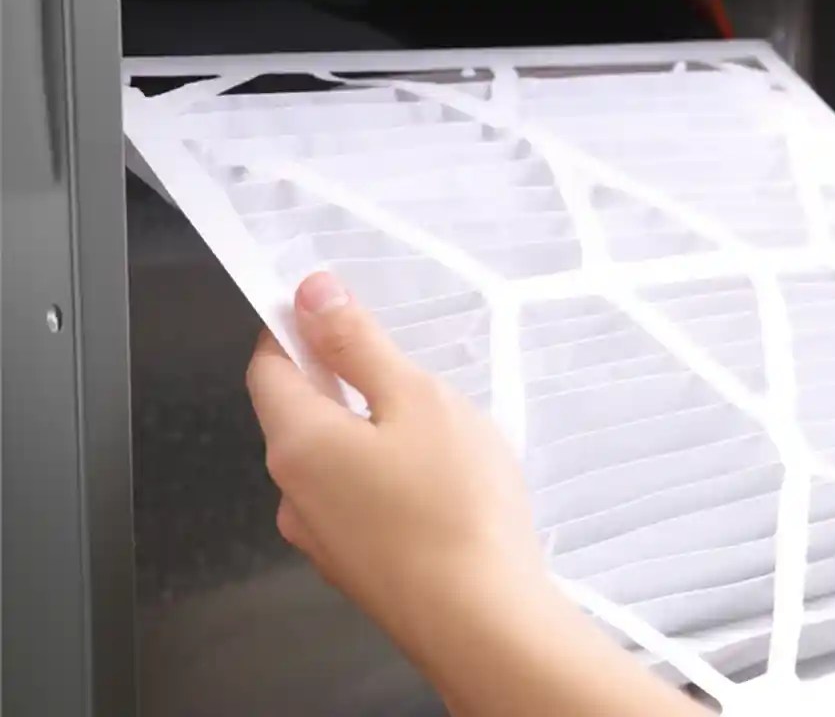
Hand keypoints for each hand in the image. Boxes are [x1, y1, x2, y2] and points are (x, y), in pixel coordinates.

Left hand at [246, 273, 712, 715]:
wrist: (483, 623)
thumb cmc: (454, 509)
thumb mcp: (416, 398)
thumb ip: (359, 344)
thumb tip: (313, 295)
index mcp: (297, 442)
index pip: (267, 366)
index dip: (293, 327)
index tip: (332, 307)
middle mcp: (295, 494)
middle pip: (299, 414)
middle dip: (342, 381)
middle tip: (406, 370)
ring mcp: (324, 539)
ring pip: (333, 462)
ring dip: (369, 434)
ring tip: (438, 434)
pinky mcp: (359, 568)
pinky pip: (358, 504)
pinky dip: (385, 480)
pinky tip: (439, 485)